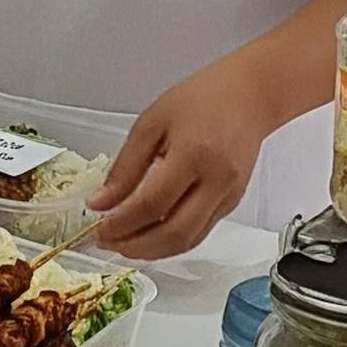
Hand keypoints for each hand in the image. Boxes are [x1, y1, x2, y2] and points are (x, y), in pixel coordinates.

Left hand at [88, 54, 281, 258]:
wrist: (249, 95)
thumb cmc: (201, 99)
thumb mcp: (151, 123)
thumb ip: (125, 167)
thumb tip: (100, 202)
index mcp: (193, 155)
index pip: (152, 204)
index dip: (121, 223)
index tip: (97, 228)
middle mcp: (216, 182)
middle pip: (174, 233)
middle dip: (135, 246)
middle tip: (107, 242)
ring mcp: (228, 196)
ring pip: (189, 240)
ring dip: (152, 250)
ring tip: (123, 243)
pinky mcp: (232, 203)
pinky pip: (200, 232)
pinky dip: (171, 240)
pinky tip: (149, 233)